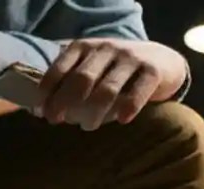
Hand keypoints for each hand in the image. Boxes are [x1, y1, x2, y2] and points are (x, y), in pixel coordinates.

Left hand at [37, 38, 187, 129]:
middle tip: (57, 121)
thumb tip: (45, 110)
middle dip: (65, 101)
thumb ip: (73, 81)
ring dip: (94, 111)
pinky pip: (137, 92)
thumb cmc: (119, 71)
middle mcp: (106, 49)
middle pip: (81, 79)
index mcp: (85, 47)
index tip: (40, 112)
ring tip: (87, 126)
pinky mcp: (152, 70)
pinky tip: (122, 120)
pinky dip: (128, 107)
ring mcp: (130, 58)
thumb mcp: (94, 67)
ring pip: (107, 89)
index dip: (47, 91)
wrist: (163, 59)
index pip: (61, 68)